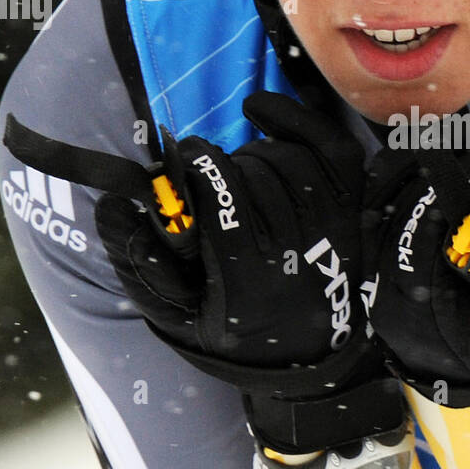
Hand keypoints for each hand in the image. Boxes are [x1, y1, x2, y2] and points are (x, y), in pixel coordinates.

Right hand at [94, 91, 403, 453]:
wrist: (304, 359)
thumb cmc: (229, 331)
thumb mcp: (175, 314)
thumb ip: (139, 262)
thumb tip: (116, 205)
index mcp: (248, 286)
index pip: (224, 203)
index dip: (200, 169)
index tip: (182, 160)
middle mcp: (296, 257)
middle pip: (256, 175)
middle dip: (224, 164)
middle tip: (206, 172)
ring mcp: (333, 233)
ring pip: (290, 159)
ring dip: (255, 151)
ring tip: (236, 168)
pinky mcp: (353, 214)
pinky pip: (332, 148)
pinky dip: (298, 120)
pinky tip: (257, 109)